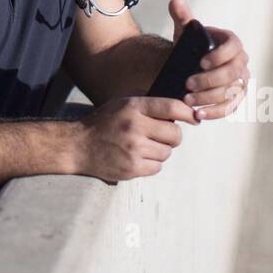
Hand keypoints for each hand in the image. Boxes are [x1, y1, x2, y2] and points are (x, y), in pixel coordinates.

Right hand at [76, 94, 195, 183]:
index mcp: (133, 107)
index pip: (171, 107)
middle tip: (162, 136)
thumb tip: (180, 109)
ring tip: (143, 147)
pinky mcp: (131, 168)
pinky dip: (152, 164)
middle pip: (175, 134)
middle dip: (173, 136)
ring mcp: (133, 149)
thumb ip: (148, 106)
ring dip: (160, 151)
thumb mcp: (123, 104)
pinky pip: (157, 167)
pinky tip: (138, 157)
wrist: (78, 146)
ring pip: (167, 152)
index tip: (194, 117)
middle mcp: (134, 127)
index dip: (188, 112)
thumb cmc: (103, 123)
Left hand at [168, 0, 249, 120]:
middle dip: (210, 81)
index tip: (200, 62)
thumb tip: (176, 2)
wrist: (190, 66)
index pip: (233, 48)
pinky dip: (215, 113)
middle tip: (187, 85)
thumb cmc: (189, 47)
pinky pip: (231, 108)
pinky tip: (198, 115)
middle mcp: (241, 62)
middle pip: (232, 73)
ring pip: (231, 93)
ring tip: (188, 101)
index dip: (220, 56)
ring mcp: (241, 82)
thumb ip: (182, 17)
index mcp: (232, 42)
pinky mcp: (236, 99)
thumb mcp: (184, 32)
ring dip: (209, 99)